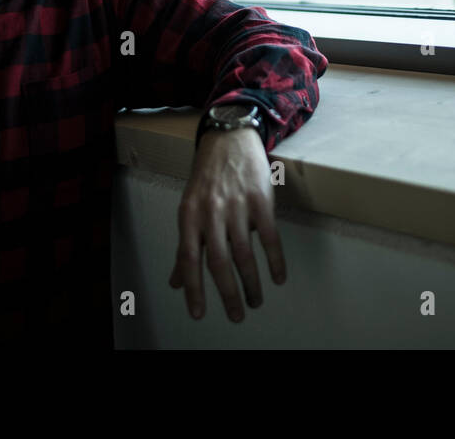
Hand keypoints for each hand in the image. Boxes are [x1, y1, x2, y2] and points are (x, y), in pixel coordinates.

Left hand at [169, 127, 285, 321]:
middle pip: (219, 261)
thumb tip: (176, 282)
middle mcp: (211, 211)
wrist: (229, 138)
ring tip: (255, 301)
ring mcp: (237, 205)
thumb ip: (185, 245)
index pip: (187, 258)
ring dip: (251, 282)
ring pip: (244, 254)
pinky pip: (269, 237)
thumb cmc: (207, 177)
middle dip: (228, 294)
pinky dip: (275, 260)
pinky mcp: (261, 199)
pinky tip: (278, 277)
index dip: (193, 288)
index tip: (198, 314)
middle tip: (236, 316)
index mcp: (189, 215)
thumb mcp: (189, 208)